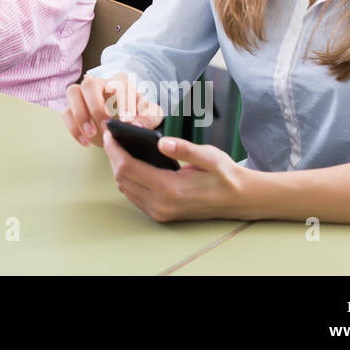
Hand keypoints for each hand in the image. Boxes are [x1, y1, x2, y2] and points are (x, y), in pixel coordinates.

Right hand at [63, 73, 163, 148]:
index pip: (120, 84)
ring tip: (91, 134)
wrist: (125, 125)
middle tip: (106, 127)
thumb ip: (148, 118)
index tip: (127, 120)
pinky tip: (85, 141)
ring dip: (80, 115)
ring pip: (73, 92)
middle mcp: (99, 83)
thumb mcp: (150, 116)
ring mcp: (83, 95)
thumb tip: (134, 125)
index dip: (123, 101)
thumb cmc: (138, 116)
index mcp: (120, 82)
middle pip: (89, 84)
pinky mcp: (73, 108)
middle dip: (96, 106)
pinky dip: (73, 128)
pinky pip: (66, 112)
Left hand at [103, 130, 249, 221]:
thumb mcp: (210, 156)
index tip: (110, 134)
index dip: (114, 150)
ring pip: (125, 189)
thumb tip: (161, 143)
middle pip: (122, 179)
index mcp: (170, 189)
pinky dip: (127, 180)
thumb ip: (185, 149)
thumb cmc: (224, 175)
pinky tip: (131, 165)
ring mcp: (160, 212)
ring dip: (118, 169)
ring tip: (119, 149)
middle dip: (112, 157)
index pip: (128, 168)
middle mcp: (161, 204)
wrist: (239, 199)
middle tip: (112, 138)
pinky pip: (134, 197)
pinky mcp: (162, 215)